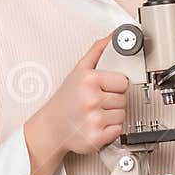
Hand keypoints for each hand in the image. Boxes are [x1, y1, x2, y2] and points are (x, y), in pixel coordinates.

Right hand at [34, 33, 128, 155]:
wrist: (50, 127)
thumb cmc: (65, 99)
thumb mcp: (78, 71)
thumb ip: (97, 51)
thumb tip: (113, 36)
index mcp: (89, 80)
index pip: (123, 81)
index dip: (115, 85)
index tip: (104, 88)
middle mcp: (91, 100)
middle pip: (124, 99)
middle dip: (112, 100)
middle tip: (96, 101)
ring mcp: (94, 120)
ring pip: (122, 115)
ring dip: (112, 116)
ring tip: (95, 113)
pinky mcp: (96, 137)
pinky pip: (118, 130)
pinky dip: (110, 130)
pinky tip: (96, 124)